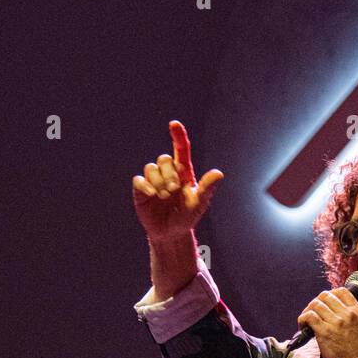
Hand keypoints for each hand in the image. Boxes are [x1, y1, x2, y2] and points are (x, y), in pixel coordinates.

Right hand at [131, 120, 223, 245]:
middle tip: (174, 190)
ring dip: (158, 182)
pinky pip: (139, 180)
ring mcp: (153, 180)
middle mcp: (167, 173)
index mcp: (183, 172)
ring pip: (151, 168)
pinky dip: (145, 186)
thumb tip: (218, 173)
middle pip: (164, 159)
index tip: (174, 124)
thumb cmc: (187, 216)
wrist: (171, 233)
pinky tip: (152, 195)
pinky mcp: (141, 190)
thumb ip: (207, 188)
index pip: (180, 149)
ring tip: (165, 196)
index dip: (178, 136)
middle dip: (169, 173)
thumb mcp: (199, 203)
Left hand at [297, 287, 357, 357]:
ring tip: (306, 321)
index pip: (341, 291)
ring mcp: (336, 322)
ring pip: (315, 304)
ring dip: (307, 310)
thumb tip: (337, 311)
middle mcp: (348, 314)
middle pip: (326, 296)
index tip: (325, 303)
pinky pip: (309, 316)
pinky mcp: (325, 331)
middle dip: (317, 302)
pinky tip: (303, 326)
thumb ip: (353, 318)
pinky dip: (303, 319)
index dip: (330, 295)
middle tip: (313, 313)